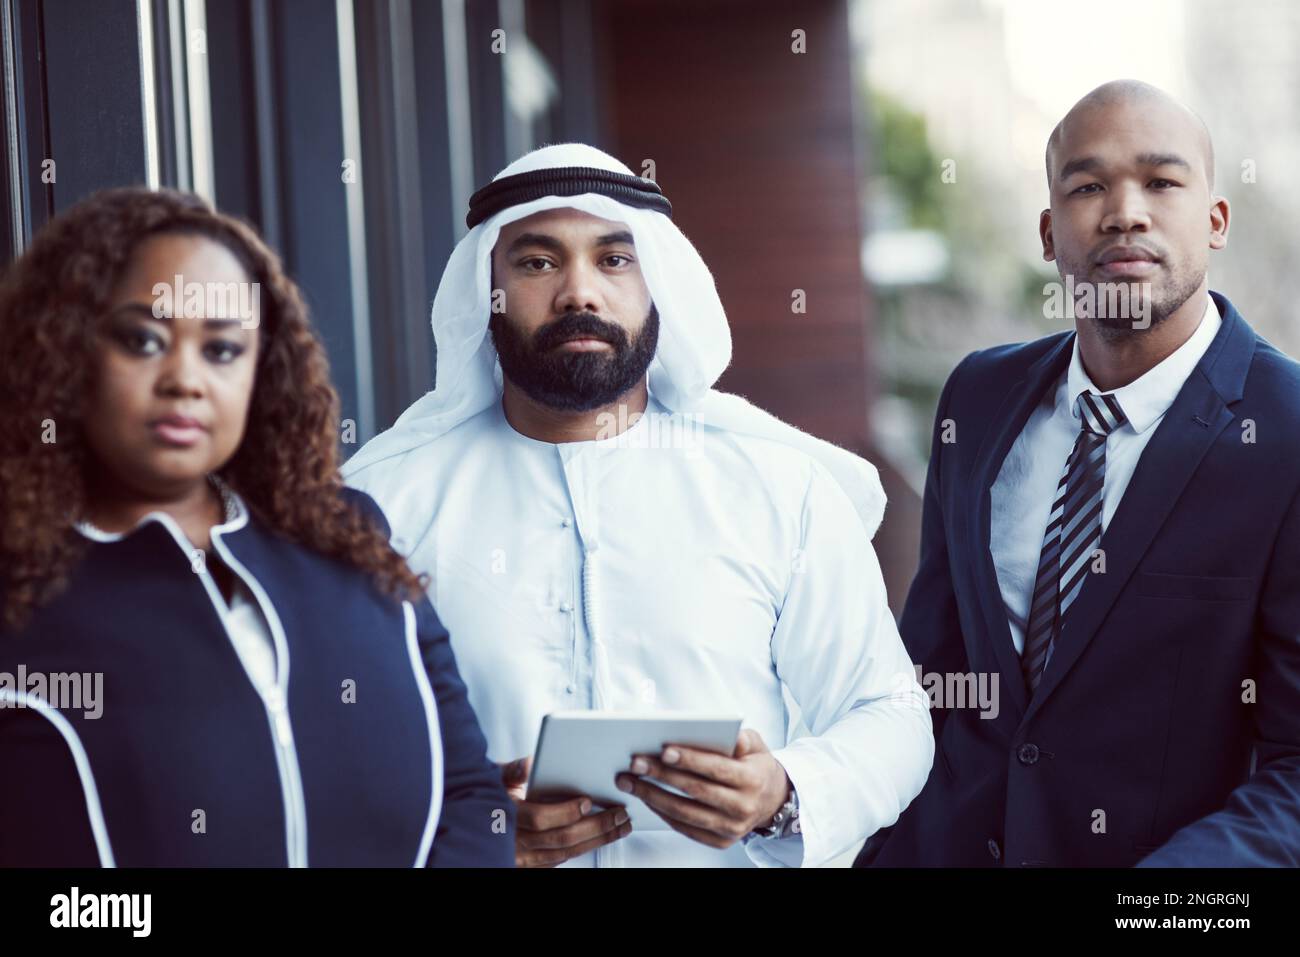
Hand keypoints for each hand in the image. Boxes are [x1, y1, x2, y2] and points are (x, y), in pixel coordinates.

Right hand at [500, 756, 632, 866]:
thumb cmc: (489, 793)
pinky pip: (556, 862)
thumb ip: (516, 769)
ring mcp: (519, 858)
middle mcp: (512, 841)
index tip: (587, 801)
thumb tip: (534, 762)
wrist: (473, 817)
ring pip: (563, 854)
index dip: (565, 812)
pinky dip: (580, 850)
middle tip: (618, 815)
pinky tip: (598, 839)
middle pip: (559, 839)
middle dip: (594, 827)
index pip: (539, 818)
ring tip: (618, 827)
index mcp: (505, 814)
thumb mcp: (496, 775)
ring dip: (595, 841)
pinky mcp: (526, 866)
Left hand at [613, 729, 791, 848]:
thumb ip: (741, 738)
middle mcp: (743, 807)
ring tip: (631, 782)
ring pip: (685, 813)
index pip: (716, 769)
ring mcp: (731, 828)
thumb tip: (728, 734)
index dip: (690, 760)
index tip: (664, 750)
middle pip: (695, 791)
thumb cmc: (756, 767)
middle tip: (636, 764)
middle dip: (662, 776)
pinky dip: (663, 813)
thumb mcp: (757, 745)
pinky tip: (647, 797)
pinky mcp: (719, 840)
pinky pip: (685, 828)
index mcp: (752, 779)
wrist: (772, 800)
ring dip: (653, 796)